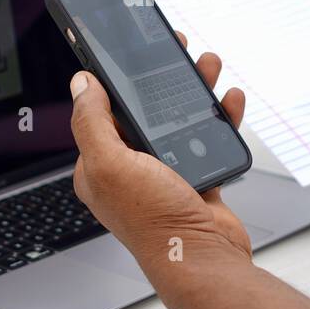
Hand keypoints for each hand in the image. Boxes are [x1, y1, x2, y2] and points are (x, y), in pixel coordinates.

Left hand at [68, 36, 251, 265]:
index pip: (101, 112)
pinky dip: (220, 118)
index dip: (116, 81)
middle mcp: (130, 169)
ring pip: (178, 120)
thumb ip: (91, 121)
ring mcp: (165, 173)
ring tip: (207, 65)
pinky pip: (208, 139)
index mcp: (100, 165)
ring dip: (195, 91)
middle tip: (177, 51)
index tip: (131, 55)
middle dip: (161, 79)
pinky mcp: (196, 178)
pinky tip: (228, 101)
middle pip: (144, 110)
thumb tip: (81, 84)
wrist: (203, 257)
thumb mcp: (110, 164)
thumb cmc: (154, 220)